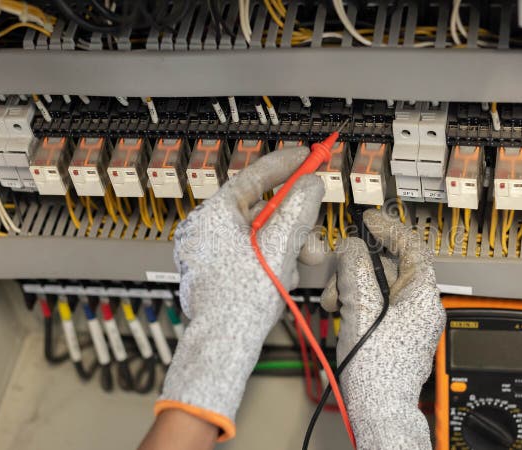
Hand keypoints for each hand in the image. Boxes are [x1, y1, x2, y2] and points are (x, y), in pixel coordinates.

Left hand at [157, 147, 323, 441]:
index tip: (307, 155)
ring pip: (261, 234)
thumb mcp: (280, 245)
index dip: (285, 165)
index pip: (254, 177)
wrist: (225, 344)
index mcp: (214, 214)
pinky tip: (285, 277)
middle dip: (294, 222)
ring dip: (289, 245)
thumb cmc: (242, 299)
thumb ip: (299, 209)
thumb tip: (311, 184)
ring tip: (304, 262)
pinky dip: (274, 260)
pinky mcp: (217, 271)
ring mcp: (210, 251)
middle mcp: (208, 229)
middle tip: (313, 229)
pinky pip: (252, 253)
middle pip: (261, 209)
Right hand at [321, 209, 444, 449]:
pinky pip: (377, 307)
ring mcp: (410, 323)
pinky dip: (357, 305)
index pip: (412, 247)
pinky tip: (341, 315)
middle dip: (356, 269)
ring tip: (334, 304)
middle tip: (336, 278)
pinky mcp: (397, 336)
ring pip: (378, 288)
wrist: (378, 410)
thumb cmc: (377, 369)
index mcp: (423, 295)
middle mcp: (421, 307)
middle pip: (388, 268)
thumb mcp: (360, 305)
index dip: (389, 229)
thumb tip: (351, 247)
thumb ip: (354, 268)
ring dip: (351, 289)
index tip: (369, 222)